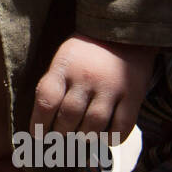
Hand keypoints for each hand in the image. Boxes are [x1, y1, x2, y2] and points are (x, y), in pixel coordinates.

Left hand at [30, 35, 155, 140]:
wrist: (123, 33)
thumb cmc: (85, 54)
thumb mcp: (63, 60)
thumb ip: (54, 87)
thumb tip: (42, 125)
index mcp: (64, 66)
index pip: (46, 100)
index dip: (39, 123)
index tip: (38, 134)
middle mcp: (86, 76)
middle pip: (69, 116)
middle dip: (61, 133)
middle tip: (62, 135)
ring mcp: (111, 86)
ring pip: (94, 124)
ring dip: (84, 137)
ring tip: (81, 135)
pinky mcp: (133, 95)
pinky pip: (121, 127)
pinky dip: (111, 138)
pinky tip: (104, 136)